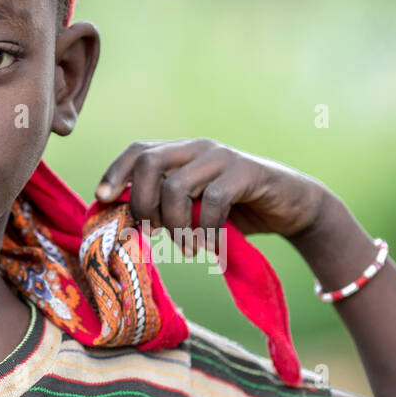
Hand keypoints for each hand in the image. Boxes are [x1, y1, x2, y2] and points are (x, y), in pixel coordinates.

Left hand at [95, 138, 329, 241]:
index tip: (103, 199)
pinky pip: (213, 201)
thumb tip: (124, 226)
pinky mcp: (247, 171)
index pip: (138, 151)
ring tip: (187, 247)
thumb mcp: (195, 211)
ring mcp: (222, 157)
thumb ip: (165, 209)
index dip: (115, 172)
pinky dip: (206, 229)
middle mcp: (198, 148)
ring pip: (176, 186)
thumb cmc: (237, 213)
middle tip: (154, 234)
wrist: (292, 207)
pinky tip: (211, 245)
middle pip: (149, 164)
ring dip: (175, 225)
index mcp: (181, 153)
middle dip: (143, 204)